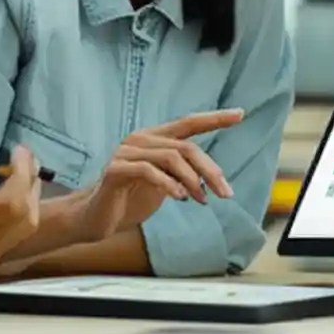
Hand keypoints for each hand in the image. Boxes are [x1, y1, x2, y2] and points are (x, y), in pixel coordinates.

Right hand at [0, 146, 42, 283]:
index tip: (18, 151)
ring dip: (29, 200)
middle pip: (26, 215)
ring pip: (24, 230)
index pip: (13, 200)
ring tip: (18, 177)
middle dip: (30, 183)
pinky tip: (6, 200)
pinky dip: (19, 217)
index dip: (23, 172)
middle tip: (22, 161)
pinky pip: (12, 240)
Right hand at [77, 109, 243, 241]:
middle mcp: (140, 139)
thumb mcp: (163, 183)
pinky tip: (180, 198)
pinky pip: (148, 171)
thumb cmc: (130, 199)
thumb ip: (182, 173)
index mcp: (153, 138)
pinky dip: (169, 184)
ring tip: (202, 200)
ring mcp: (125, 152)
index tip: (239, 114)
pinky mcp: (115, 170)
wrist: (94, 218)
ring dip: (193, 181)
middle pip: (185, 146)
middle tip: (226, 192)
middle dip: (210, 170)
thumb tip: (212, 178)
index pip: (188, 123)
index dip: (214, 118)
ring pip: (171, 157)